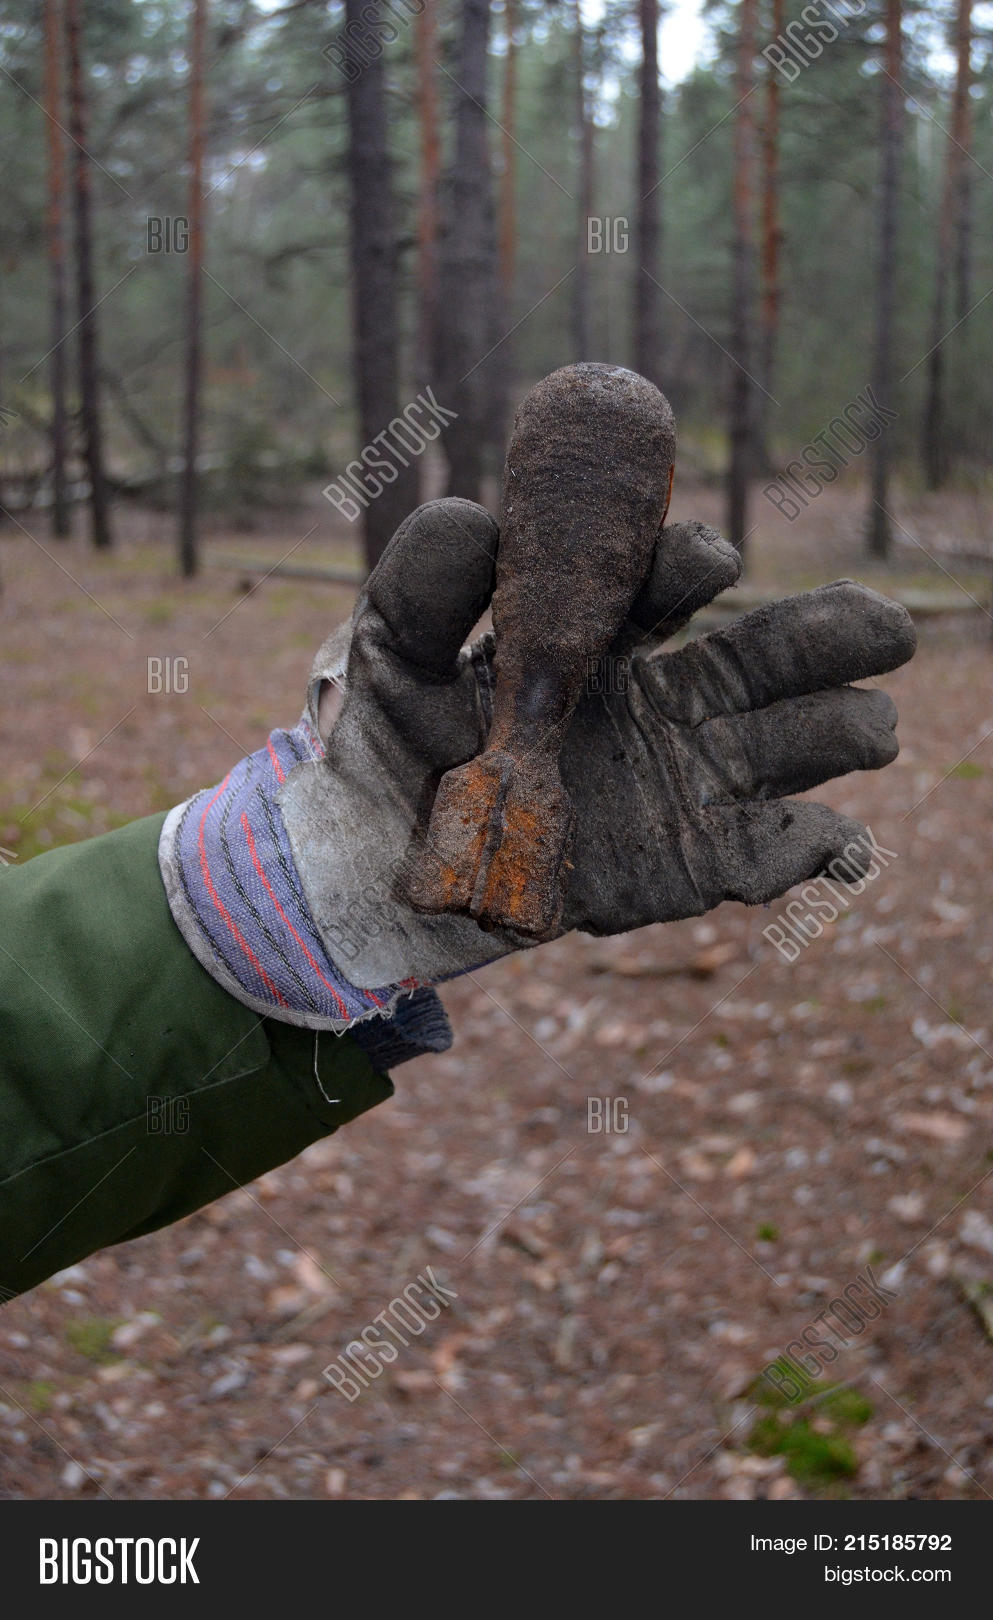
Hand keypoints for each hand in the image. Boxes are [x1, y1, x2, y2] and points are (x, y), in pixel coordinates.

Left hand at [279, 498, 915, 987]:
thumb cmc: (383, 745)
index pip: (673, 586)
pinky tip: (838, 847)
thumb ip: (425, 585)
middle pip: (765, 658)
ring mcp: (679, 785)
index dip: (695, 568)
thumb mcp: (387, 654)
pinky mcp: (680, 866)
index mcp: (603, 640)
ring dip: (838, 735)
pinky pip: (761, 857)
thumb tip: (476, 518)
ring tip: (872, 729)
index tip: (706, 568)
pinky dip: (807, 852)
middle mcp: (659, 703)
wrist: (370, 868)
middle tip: (888, 626)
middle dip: (830, 636)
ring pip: (788, 749)